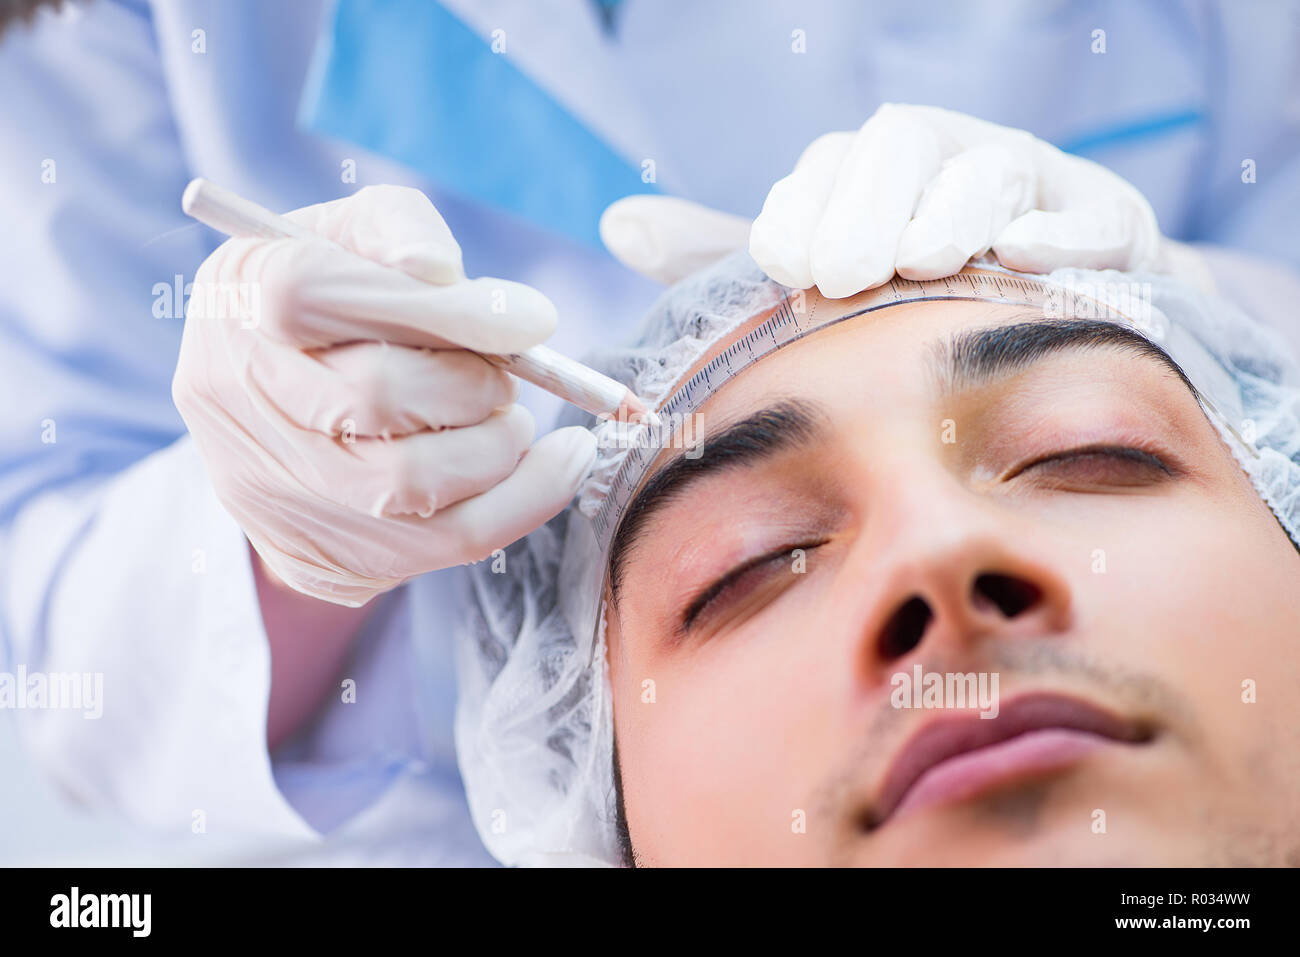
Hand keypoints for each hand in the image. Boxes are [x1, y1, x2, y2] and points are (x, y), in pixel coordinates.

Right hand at [173, 185, 596, 606]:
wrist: (278, 413)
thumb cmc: (337, 302)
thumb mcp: (351, 235)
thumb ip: (397, 229)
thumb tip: (440, 272)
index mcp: (238, 298)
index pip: (316, 292)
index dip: (438, 308)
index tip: (531, 319)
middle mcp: (235, 401)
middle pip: (375, 395)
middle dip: (472, 384)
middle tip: (505, 374)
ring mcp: (273, 490)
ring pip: (413, 482)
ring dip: (498, 446)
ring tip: (509, 421)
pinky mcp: (321, 556)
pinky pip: (445, 541)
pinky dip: (524, 501)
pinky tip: (557, 466)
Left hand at [602, 104, 1168, 297]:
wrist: (1051, 318)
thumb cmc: (909, 296)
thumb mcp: (814, 271)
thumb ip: (723, 253)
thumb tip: (616, 225)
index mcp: (875, 170)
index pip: (830, 167)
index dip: (802, 208)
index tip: (776, 263)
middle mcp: (948, 161)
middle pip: (905, 149)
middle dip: (869, 205)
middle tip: (842, 272)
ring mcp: (1028, 183)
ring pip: (991, 172)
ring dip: (953, 210)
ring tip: (922, 260)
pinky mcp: (1104, 218)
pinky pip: (1089, 214)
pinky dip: (1059, 233)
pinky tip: (1022, 257)